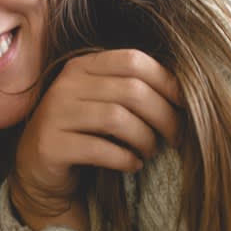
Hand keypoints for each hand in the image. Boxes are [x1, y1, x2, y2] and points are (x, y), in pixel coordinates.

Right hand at [13, 49, 182, 230]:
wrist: (41, 170)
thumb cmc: (86, 133)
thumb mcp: (104, 101)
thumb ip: (132, 88)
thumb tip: (188, 90)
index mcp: (82, 66)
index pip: (133, 60)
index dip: (166, 81)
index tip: (183, 105)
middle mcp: (65, 84)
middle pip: (131, 90)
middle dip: (163, 116)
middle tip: (174, 137)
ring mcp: (54, 114)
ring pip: (118, 119)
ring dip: (145, 139)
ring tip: (149, 151)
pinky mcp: (50, 145)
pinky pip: (100, 149)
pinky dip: (125, 159)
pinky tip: (132, 164)